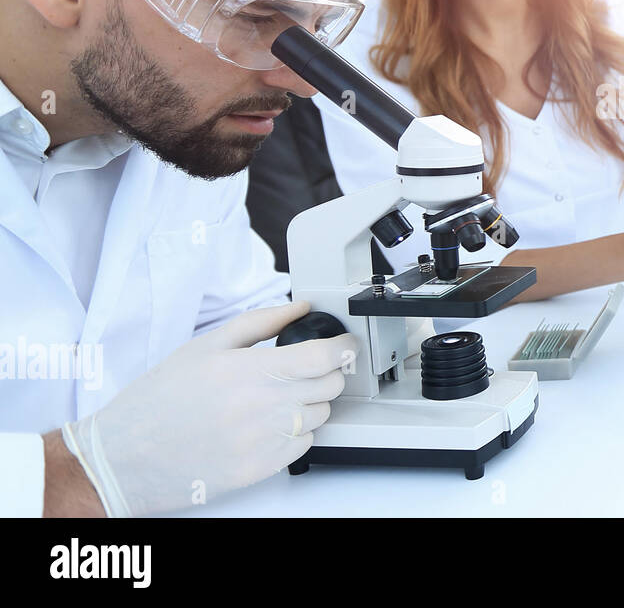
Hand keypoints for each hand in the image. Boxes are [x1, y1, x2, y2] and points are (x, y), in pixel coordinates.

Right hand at [62, 300, 356, 516]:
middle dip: (327, 372)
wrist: (124, 456)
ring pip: (321, 415)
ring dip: (310, 403)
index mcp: (249, 371)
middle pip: (331, 385)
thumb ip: (260, 322)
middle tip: (305, 368)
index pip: (325, 356)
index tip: (344, 342)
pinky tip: (267, 425)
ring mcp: (264, 442)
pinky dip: (296, 433)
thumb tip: (301, 307)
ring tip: (276, 398)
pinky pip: (304, 446)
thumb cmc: (158, 400)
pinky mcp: (261, 470)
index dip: (343, 346)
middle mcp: (262, 407)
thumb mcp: (206, 346)